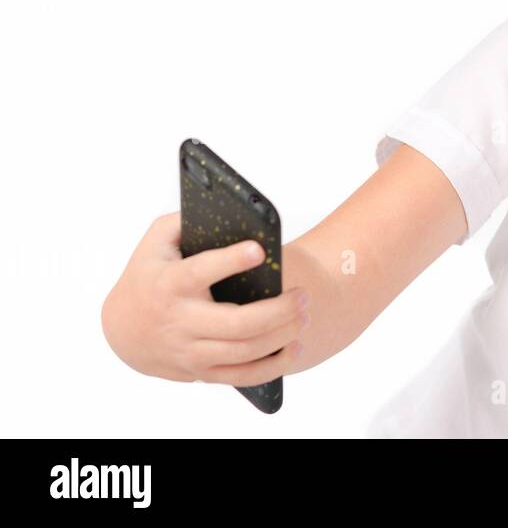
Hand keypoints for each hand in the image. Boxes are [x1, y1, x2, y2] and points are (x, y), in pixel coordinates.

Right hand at [101, 211, 309, 386]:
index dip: (230, 261)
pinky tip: (295, 348)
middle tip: (303, 295)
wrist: (122, 329)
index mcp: (169, 283)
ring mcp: (189, 350)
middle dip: (278, 311)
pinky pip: (241, 376)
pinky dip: (272, 366)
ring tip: (305, 316)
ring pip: (244, 351)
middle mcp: (179, 321)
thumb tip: (229, 209)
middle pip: (237, 324)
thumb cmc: (150, 273)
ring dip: (282, 335)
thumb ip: (186, 220)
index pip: (201, 272)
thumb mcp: (157, 241)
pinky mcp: (199, 371)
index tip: (260, 249)